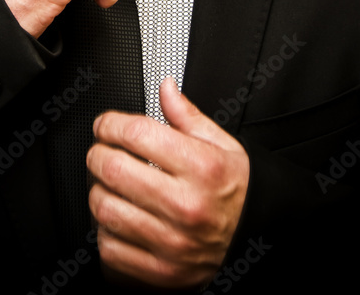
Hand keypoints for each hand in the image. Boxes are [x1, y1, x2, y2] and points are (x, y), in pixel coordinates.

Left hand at [87, 77, 248, 288]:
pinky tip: (119, 218)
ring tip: (108, 184)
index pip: (137, 134)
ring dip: (98, 191)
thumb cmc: (240, 190)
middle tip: (101, 150)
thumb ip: (188, 115)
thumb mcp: (223, 144)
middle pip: (114, 169)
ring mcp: (173, 241)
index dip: (111, 123)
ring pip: (106, 210)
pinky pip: (112, 248)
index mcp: (202, 167)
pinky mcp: (163, 271)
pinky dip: (105, 231)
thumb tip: (165, 87)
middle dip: (98, 153)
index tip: (106, 124)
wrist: (261, 236)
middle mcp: (186, 205)